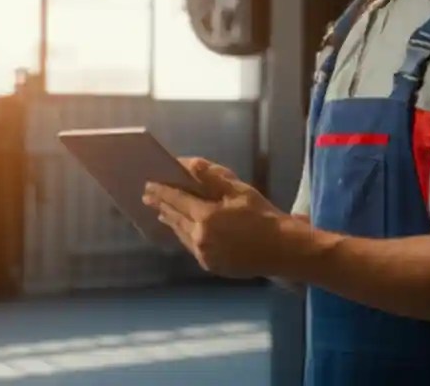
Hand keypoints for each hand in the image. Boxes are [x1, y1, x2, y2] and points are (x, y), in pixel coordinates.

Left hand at [142, 157, 294, 278]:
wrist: (282, 249)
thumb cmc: (262, 215)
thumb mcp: (239, 190)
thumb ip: (212, 177)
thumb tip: (189, 165)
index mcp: (206, 217)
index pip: (177, 200)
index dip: (162, 191)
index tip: (148, 184)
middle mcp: (200, 238)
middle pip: (175, 218)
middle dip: (161, 205)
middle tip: (147, 196)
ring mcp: (204, 255)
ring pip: (181, 233)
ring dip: (170, 220)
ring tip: (161, 212)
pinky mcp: (210, 265)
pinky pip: (191, 246)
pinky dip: (184, 234)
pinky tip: (183, 229)